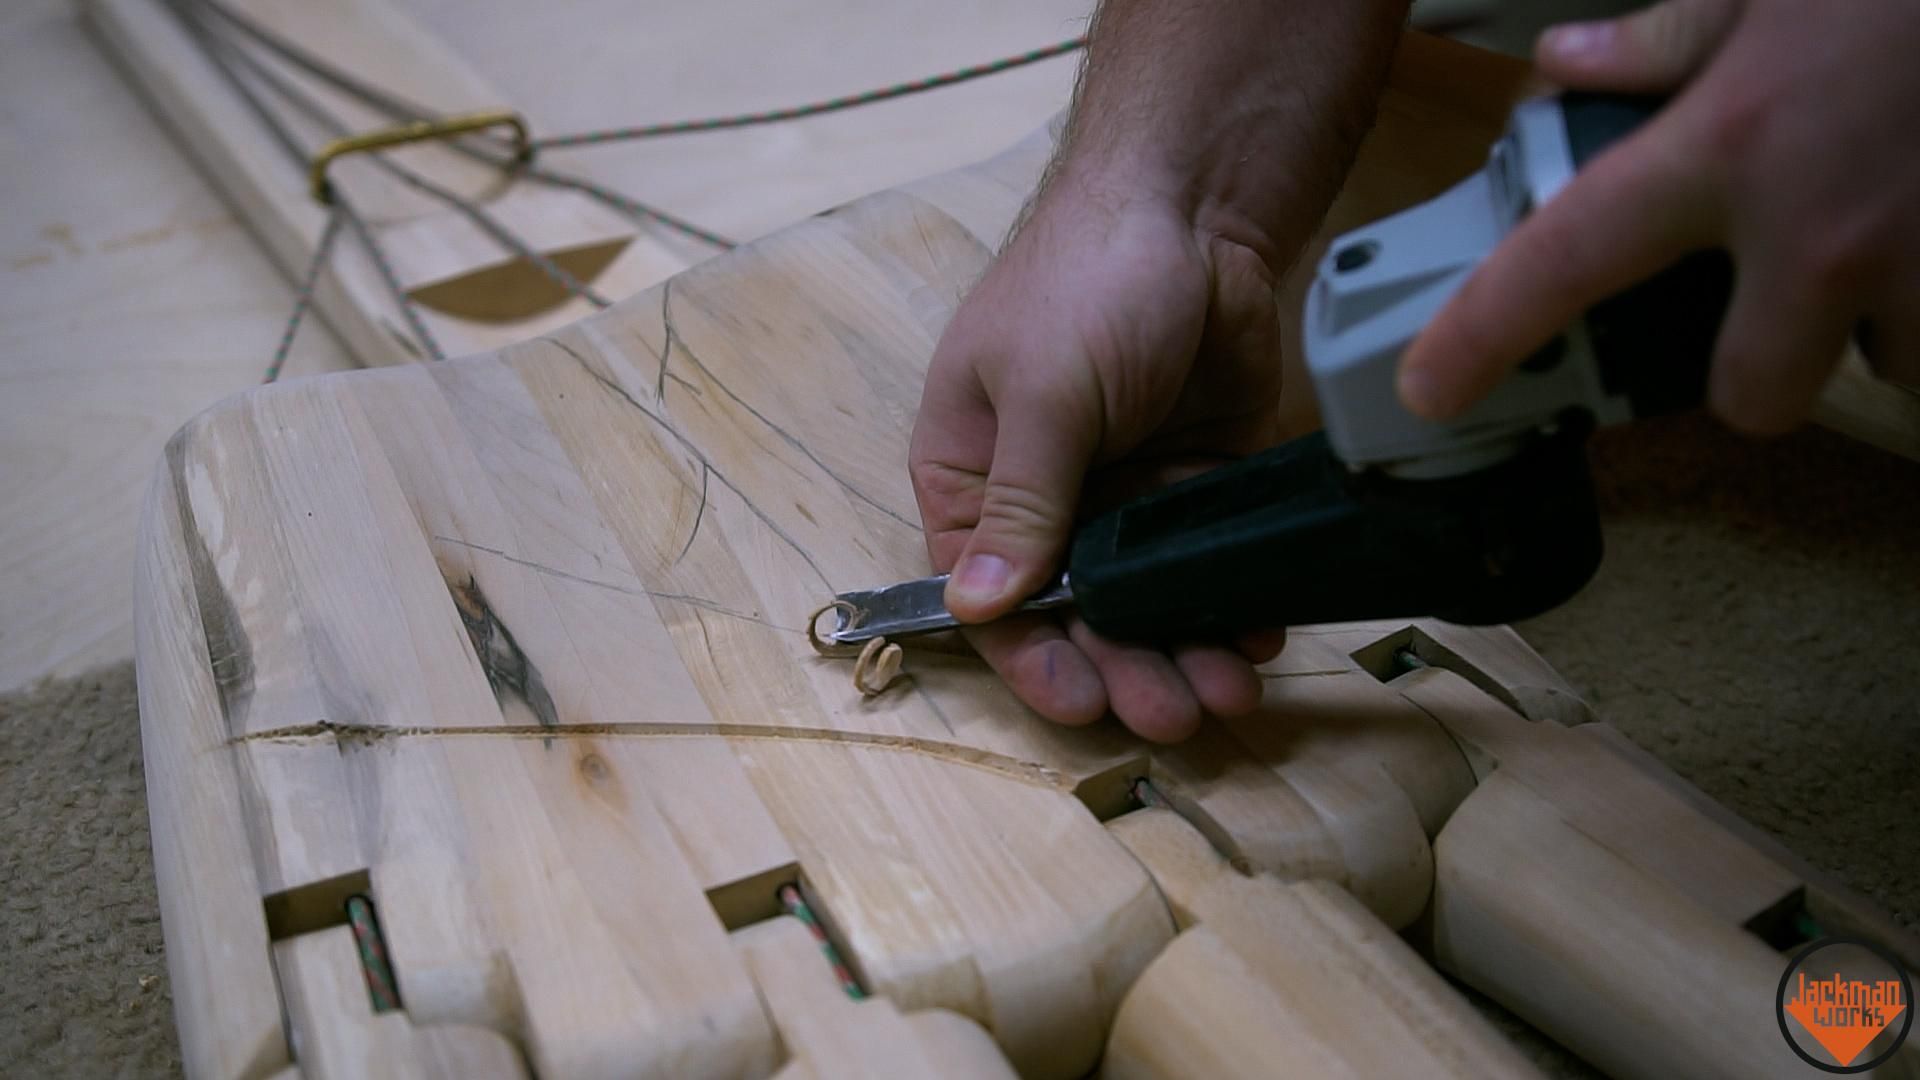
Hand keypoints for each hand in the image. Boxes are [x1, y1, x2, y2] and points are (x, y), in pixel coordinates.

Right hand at [908, 173, 1287, 741]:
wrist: (1199, 203)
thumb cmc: (1090, 278)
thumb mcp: (1043, 390)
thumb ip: (1021, 504)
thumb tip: (977, 608)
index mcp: (971, 477)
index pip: (989, 597)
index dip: (1035, 659)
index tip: (1084, 705)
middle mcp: (1044, 500)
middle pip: (1077, 616)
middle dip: (1125, 669)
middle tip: (1178, 713)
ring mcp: (1121, 494)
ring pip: (1147, 602)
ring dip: (1182, 652)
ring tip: (1229, 693)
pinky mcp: (1191, 483)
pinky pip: (1204, 566)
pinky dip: (1228, 606)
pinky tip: (1256, 638)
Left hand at [1399, 0, 1919, 431]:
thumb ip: (1662, 36)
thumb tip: (1569, 62)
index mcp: (1727, 145)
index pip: (1566, 259)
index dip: (1481, 335)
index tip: (1432, 389)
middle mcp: (1819, 230)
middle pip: (1749, 398)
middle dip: (1754, 367)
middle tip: (1765, 301)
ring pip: (1880, 372)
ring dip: (1873, 327)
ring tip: (1889, 237)